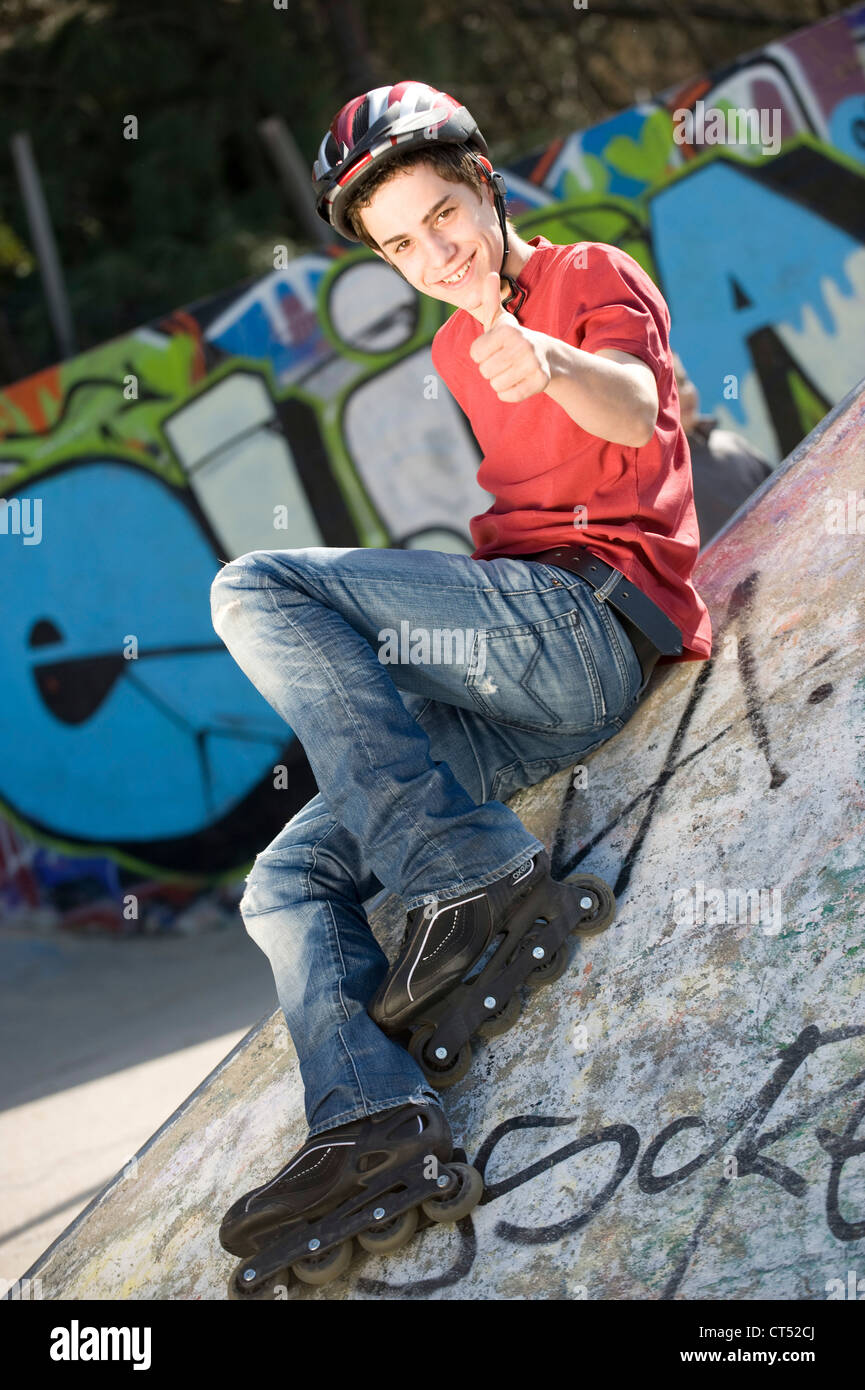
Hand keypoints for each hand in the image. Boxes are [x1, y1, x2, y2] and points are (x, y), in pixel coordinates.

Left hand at [467, 271, 552, 403]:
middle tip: (505, 360)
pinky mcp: (541, 381)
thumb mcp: (500, 319)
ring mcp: (533, 363)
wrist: (546, 355)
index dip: (482, 354)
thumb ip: (490, 299)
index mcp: (508, 329)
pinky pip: (509, 396)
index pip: (475, 354)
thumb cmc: (513, 338)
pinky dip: (509, 393)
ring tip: (512, 369)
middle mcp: (522, 344)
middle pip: (484, 371)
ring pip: (495, 385)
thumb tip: (491, 275)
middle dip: (491, 369)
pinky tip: (518, 381)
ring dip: (500, 381)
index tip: (495, 348)